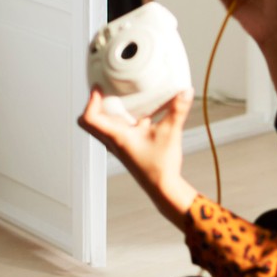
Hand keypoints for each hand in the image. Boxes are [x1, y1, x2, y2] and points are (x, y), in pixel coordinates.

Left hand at [78, 87, 195, 226]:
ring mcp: (118, 146)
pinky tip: (137, 113)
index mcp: (117, 136)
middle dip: (94, 104)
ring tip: (118, 97)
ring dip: (106, 112)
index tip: (98, 87)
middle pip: (90, 121)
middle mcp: (113, 141)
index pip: (89, 118)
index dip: (90, 101)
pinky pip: (115, 131)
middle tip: (104, 91)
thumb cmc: (161, 166)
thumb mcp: (170, 133)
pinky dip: (120, 120)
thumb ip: (177, 111)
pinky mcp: (126, 148)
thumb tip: (186, 91)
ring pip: (102, 126)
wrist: (163, 189)